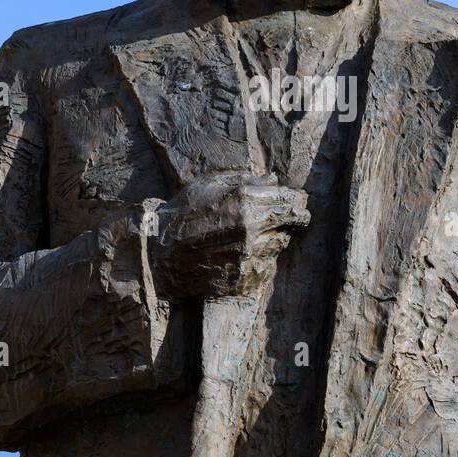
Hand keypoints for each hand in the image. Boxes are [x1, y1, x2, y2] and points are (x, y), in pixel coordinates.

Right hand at [151, 173, 309, 299]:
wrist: (158, 255)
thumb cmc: (181, 215)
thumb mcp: (209, 185)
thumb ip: (245, 180)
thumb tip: (274, 179)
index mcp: (246, 200)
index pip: (290, 199)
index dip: (298, 200)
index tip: (299, 201)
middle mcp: (252, 227)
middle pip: (292, 221)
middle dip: (295, 217)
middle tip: (293, 217)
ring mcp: (250, 254)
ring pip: (281, 243)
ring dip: (276, 237)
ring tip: (257, 235)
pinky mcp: (246, 277)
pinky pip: (267, 265)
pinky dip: (263, 258)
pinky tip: (245, 253)